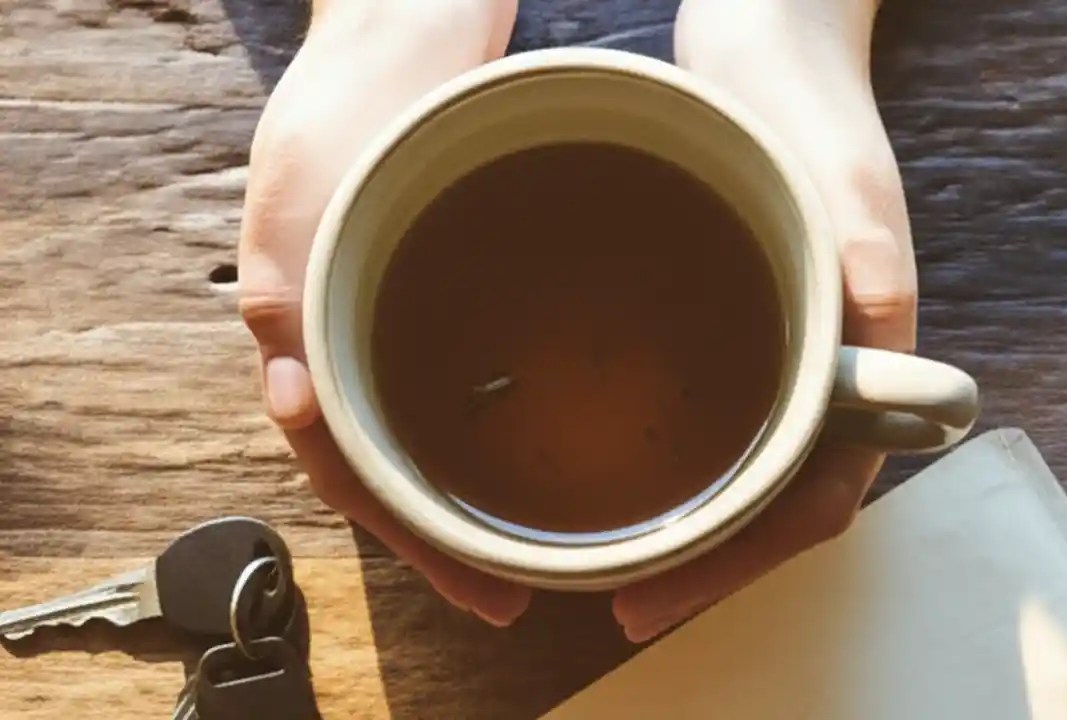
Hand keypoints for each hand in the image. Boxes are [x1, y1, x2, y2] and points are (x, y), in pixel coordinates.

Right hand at [238, 0, 530, 625]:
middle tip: (512, 582)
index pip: (348, 462)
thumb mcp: (311, 185)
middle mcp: (342, 327)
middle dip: (441, 530)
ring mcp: (385, 306)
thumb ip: (291, 289)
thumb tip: (287, 402)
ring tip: (519, 535)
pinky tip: (518, 439)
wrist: (403, 25)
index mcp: (302, 319)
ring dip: (459, 483)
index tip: (479, 584)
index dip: (410, 535)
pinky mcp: (428, 281)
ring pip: (414, 423)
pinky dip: (475, 417)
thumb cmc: (359, 92)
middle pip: (384, 458)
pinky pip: (445, 368)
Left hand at [613, 0, 916, 641]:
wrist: (767, 37)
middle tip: (617, 591)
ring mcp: (775, 343)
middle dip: (703, 556)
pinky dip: (668, 446)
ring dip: (685, 512)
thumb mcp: (847, 189)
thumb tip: (879, 372)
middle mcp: (819, 363)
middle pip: (770, 498)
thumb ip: (867, 273)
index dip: (743, 563)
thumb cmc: (810, 105)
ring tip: (607, 547)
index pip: (814, 498)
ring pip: (737, 461)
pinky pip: (705, 402)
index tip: (656, 596)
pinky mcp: (731, 313)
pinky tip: (605, 453)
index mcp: (862, 354)